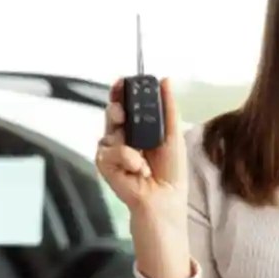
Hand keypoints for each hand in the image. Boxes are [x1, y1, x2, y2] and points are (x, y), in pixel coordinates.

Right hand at [96, 77, 187, 231]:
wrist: (165, 197)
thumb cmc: (171, 171)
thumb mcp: (173, 134)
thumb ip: (168, 107)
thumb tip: (166, 80)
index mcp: (139, 127)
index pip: (126, 103)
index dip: (122, 91)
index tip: (122, 82)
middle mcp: (123, 136)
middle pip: (112, 112)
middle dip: (116, 109)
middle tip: (123, 113)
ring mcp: (112, 150)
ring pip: (109, 130)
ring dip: (127, 142)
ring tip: (142, 157)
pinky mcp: (106, 165)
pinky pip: (110, 151)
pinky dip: (128, 159)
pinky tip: (139, 170)